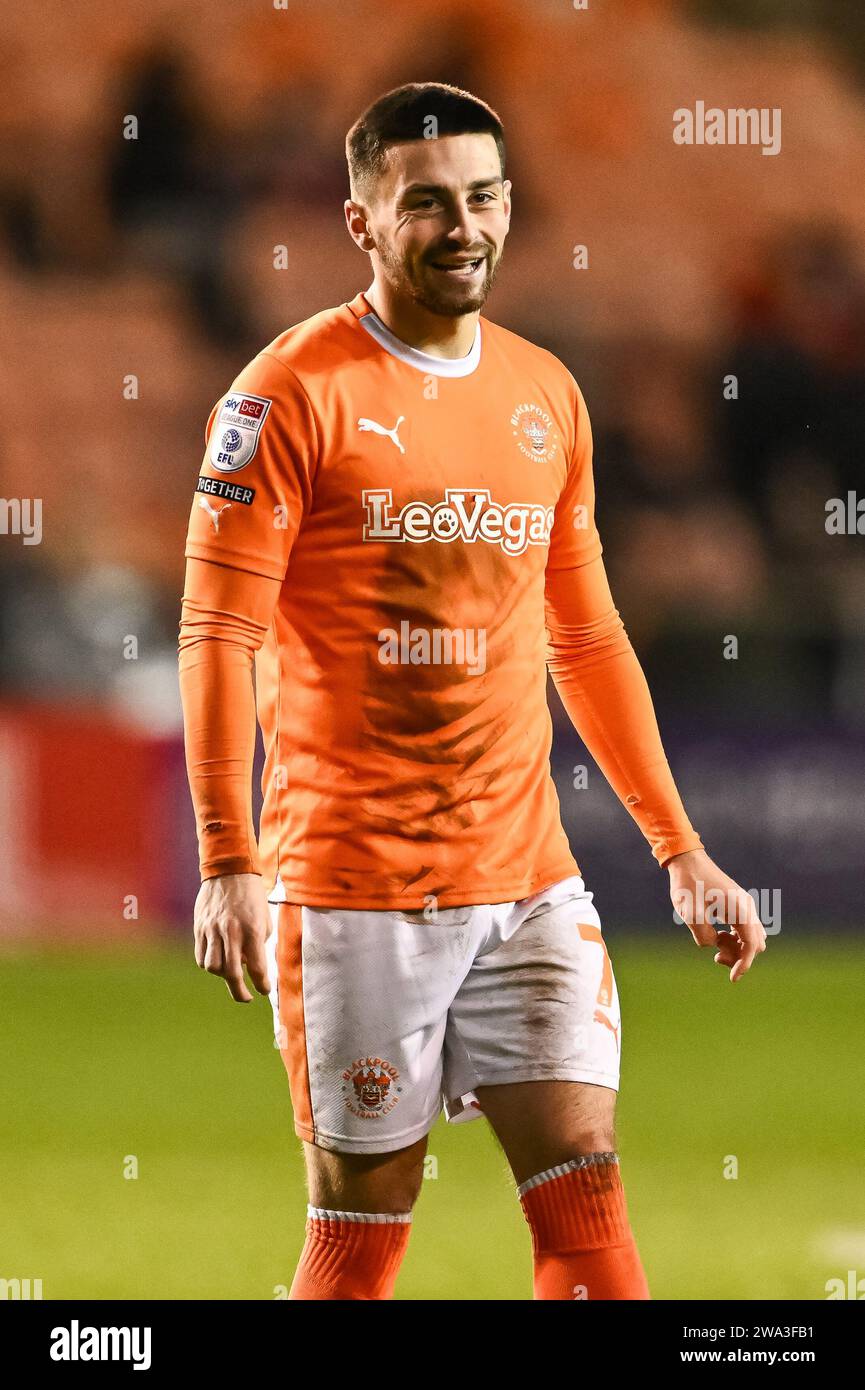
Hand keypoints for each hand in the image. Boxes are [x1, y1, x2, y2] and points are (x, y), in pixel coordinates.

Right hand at [193, 873, 272, 1002]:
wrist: (229, 871)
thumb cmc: (252, 895)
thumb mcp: (264, 918)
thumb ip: (259, 943)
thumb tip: (252, 965)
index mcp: (251, 930)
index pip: (256, 967)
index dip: (261, 984)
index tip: (263, 991)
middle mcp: (231, 932)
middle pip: (231, 974)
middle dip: (240, 992)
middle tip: (247, 997)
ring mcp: (212, 930)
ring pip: (212, 967)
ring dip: (222, 976)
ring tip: (231, 973)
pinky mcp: (199, 928)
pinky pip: (201, 956)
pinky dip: (209, 964)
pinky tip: (218, 960)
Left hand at [667, 848, 766, 982]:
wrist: (687, 860)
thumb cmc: (688, 884)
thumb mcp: (690, 913)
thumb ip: (704, 936)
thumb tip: (714, 944)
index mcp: (740, 910)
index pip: (751, 945)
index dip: (744, 965)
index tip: (733, 978)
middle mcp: (747, 908)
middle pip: (755, 943)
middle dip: (739, 956)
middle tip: (716, 955)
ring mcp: (744, 905)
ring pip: (750, 936)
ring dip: (737, 947)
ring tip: (715, 944)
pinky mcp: (737, 904)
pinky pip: (743, 928)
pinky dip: (734, 937)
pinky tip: (717, 935)